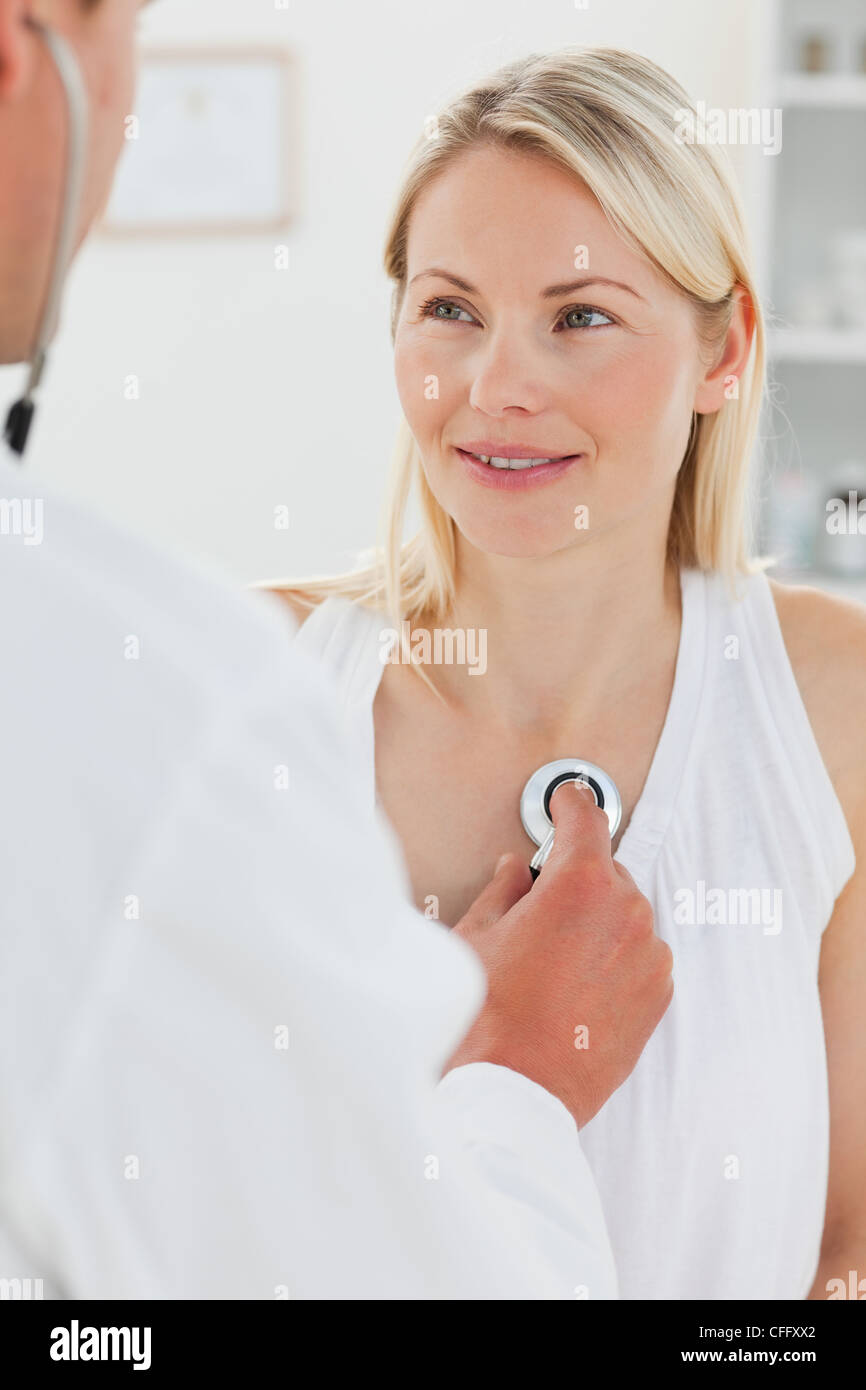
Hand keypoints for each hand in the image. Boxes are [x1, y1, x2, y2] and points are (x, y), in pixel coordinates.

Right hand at [443, 780, 672, 1128]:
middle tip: (535, 914)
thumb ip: (503, 890)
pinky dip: (614, 959)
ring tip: (553, 964)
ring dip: (596, 923)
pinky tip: (576, 988)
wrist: (513, 1093)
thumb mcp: (476, 936)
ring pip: (624, 916)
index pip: (585, 818)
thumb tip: (516, 872)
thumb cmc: (486, 1016)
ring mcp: (649, 955)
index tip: (565, 799)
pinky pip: (638, 956)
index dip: (570, 802)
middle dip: (573, 881)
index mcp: (579, 884)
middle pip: (604, 871)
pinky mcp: (658, 995)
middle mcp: (626, 912)